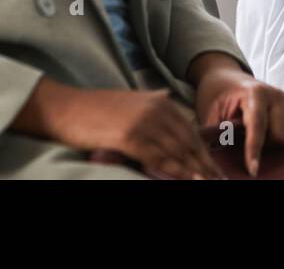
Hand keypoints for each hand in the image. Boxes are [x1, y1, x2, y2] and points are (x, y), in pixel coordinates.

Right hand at [12, 78, 222, 179]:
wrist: (65, 107)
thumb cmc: (95, 109)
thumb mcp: (131, 101)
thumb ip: (152, 104)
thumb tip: (169, 101)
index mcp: (160, 102)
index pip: (190, 131)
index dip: (203, 152)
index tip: (215, 169)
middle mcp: (156, 109)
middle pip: (187, 142)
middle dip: (204, 164)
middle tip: (218, 180)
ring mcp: (144, 121)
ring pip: (176, 151)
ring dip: (193, 170)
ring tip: (206, 183)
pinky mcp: (129, 136)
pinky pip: (157, 157)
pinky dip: (172, 170)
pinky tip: (184, 179)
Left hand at [192, 60, 283, 176]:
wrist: (232, 83)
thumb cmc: (223, 101)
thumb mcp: (214, 113)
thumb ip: (217, 130)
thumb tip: (213, 149)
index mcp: (254, 94)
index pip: (257, 126)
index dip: (254, 150)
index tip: (253, 170)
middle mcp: (276, 94)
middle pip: (279, 135)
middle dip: (267, 144)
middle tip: (253, 140)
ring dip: (283, 140)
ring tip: (268, 136)